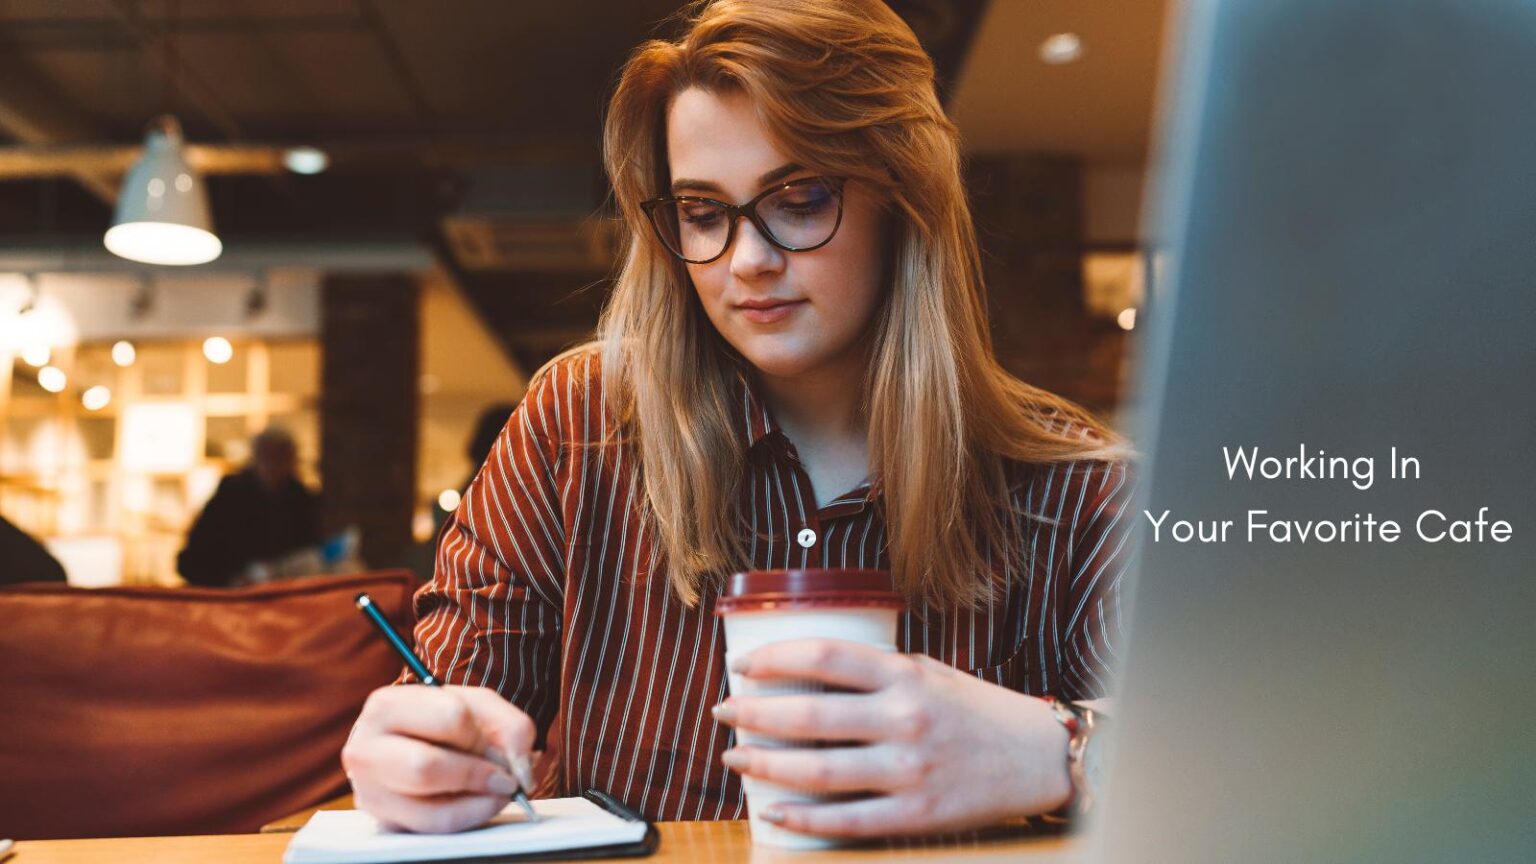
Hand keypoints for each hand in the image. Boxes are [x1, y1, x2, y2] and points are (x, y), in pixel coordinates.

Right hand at [343, 685, 536, 832]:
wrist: (407, 739)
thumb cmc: (442, 719)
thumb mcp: (478, 706)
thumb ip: (511, 726)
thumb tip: (521, 771)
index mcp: (386, 706)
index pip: (448, 718)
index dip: (481, 735)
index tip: (493, 744)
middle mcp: (365, 749)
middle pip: (426, 768)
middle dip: (478, 775)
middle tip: (505, 778)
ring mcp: (370, 791)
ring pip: (430, 811)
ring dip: (480, 803)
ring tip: (498, 791)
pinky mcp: (384, 821)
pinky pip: (434, 830)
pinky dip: (469, 818)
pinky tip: (482, 803)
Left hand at [712, 639, 1071, 837]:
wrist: (1038, 757)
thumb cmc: (976, 710)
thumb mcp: (928, 673)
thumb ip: (876, 673)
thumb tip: (807, 673)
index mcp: (906, 676)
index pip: (826, 658)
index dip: (775, 658)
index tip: (742, 665)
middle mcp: (906, 718)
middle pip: (809, 715)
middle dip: (754, 713)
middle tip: (723, 711)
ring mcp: (911, 769)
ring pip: (819, 770)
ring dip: (766, 763)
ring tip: (735, 757)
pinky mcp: (917, 814)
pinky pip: (847, 819)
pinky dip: (803, 815)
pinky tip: (772, 809)